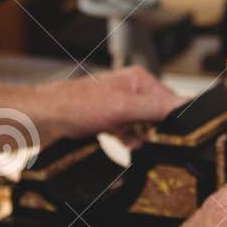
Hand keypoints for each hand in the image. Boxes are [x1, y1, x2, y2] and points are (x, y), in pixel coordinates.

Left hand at [47, 66, 183, 139]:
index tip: (177, 137)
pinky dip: (128, 143)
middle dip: (157, 132)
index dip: (176, 120)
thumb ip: (156, 107)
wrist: (40, 120)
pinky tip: (123, 146)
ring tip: (131, 142)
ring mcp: (118, 108)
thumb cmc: (73, 105)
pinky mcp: (108, 123)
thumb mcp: (122, 107)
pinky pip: (128, 136)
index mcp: (138, 81)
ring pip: (144, 129)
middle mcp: (130, 92)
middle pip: (159, 116)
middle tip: (150, 141)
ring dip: (141, 140)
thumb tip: (186, 106)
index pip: (172, 100)